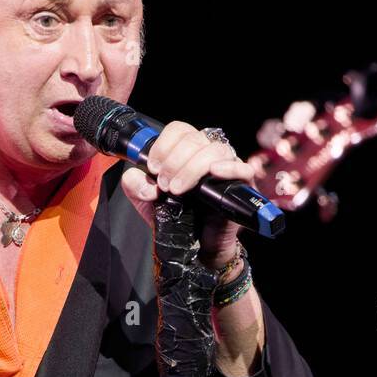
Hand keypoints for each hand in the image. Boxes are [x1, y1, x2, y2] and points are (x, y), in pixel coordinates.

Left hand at [119, 120, 256, 264]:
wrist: (194, 246)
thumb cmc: (175, 217)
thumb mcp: (146, 200)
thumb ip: (135, 185)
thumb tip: (144, 182)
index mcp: (187, 151)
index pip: (179, 130)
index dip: (163, 146)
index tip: (153, 168)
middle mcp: (208, 154)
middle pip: (194, 139)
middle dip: (173, 162)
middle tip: (164, 185)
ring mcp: (226, 167)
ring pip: (214, 151)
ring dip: (192, 168)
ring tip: (177, 190)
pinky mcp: (241, 185)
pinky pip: (242, 168)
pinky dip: (228, 168)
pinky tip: (213, 173)